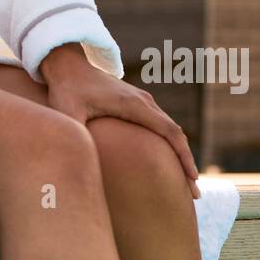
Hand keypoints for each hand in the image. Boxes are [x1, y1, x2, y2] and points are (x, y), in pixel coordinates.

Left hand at [40, 45, 200, 199]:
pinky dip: (169, 145)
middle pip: (176, 134)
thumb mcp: (66, 111)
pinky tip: (168, 165)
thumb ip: (73, 133)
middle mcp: (143, 101)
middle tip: (194, 195)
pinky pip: (160, 126)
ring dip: (180, 155)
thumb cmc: (66, 89)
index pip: (169, 131)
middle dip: (186, 163)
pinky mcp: (136, 103)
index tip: (192, 178)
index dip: (183, 155)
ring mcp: (141, 101)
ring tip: (185, 185)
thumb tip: (75, 159)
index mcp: (132, 105)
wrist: (67, 64)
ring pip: (170, 130)